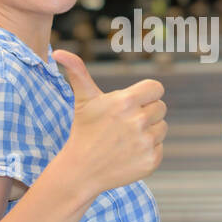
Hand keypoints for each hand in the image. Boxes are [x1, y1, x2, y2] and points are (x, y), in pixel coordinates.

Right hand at [52, 50, 166, 196]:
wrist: (81, 170)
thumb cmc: (84, 130)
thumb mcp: (83, 100)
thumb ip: (77, 71)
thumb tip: (58, 51)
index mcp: (125, 101)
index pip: (156, 88)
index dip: (147, 94)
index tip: (134, 103)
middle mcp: (138, 121)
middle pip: (160, 108)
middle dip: (146, 113)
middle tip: (125, 124)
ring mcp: (146, 142)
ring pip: (162, 128)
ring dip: (149, 131)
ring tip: (126, 139)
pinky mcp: (151, 161)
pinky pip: (160, 147)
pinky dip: (148, 150)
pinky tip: (129, 153)